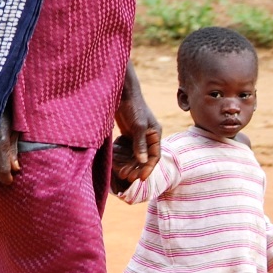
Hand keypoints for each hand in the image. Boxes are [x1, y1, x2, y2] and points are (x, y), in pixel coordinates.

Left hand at [114, 63, 161, 183]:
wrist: (121, 94)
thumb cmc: (134, 107)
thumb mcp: (138, 125)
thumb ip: (140, 143)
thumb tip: (142, 161)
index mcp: (155, 135)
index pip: (154, 156)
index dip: (148, 168)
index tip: (141, 178)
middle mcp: (148, 137)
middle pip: (144, 158)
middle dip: (137, 168)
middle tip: (129, 178)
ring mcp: (137, 136)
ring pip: (135, 155)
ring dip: (130, 164)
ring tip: (122, 174)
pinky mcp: (128, 133)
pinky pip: (127, 149)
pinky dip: (123, 156)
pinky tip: (117, 164)